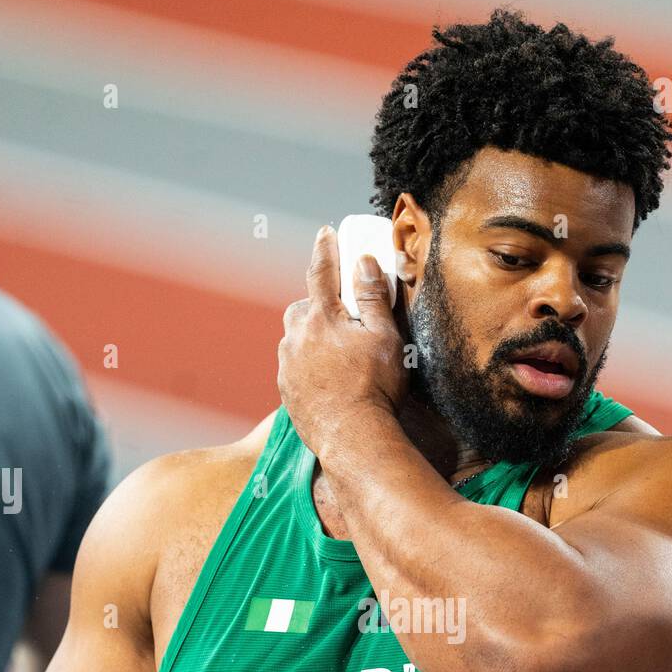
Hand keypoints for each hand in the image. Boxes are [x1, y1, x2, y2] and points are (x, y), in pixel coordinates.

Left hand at [277, 225, 407, 457]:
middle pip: (303, 308)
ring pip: (296, 339)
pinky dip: (308, 365)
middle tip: (342, 318)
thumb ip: (373, 298)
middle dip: (319, 306)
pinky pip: (294, 367)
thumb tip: (364, 263)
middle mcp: (297, 337)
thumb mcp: (385, 338)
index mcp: (322, 317)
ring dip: (312, 338)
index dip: (325, 249)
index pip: (321, 271)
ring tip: (338, 355)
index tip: (325, 234)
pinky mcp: (286, 390)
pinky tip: (329, 379)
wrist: (352, 438)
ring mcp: (287, 365)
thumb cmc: (374, 388)